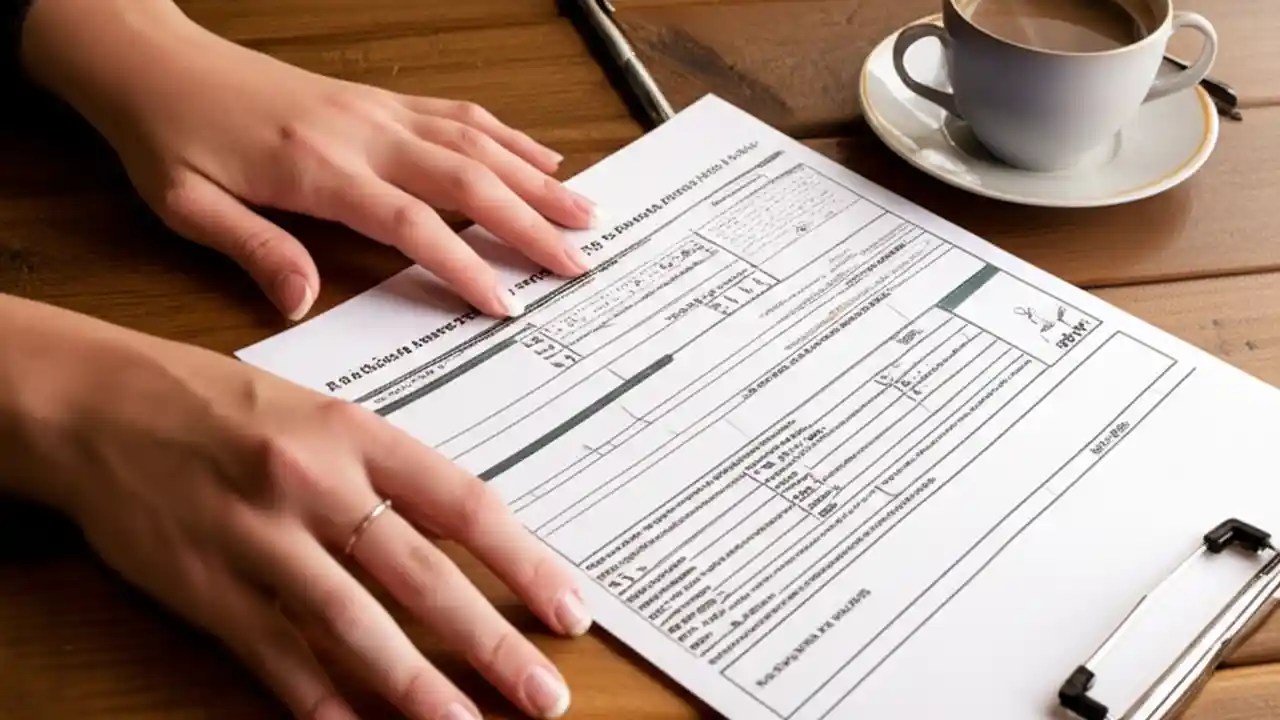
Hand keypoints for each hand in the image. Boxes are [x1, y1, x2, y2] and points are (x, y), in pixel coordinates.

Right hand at [0, 295, 591, 719]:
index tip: (568, 610)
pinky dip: (320, 700)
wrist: (99, 402)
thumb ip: (388, 472)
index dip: (524, 564)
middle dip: (490, 643)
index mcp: (354, 433)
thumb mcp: (319, 414)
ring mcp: (258, 537)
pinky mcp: (206, 585)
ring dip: (415, 688)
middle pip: (421, 577)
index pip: (465, 504)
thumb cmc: (219, 404)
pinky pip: (275, 654)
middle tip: (542, 694)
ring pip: (353, 626)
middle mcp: (314, 483)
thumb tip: (469, 534)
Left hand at [21, 0, 598, 320]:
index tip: (505, 305)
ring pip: (477, 141)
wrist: (157, 63)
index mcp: (318, 168)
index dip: (464, 265)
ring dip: (536, 177)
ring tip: (586, 212)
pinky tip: (541, 157)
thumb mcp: (187, 206)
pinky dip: (509, 136)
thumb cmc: (171, 138)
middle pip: (468, 178)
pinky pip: (459, 114)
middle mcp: (363, 132)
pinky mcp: (381, 100)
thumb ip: (253, 250)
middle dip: (531, 222)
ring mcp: (379, 110)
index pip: (410, 223)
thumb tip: (302, 304)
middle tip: (579, 261)